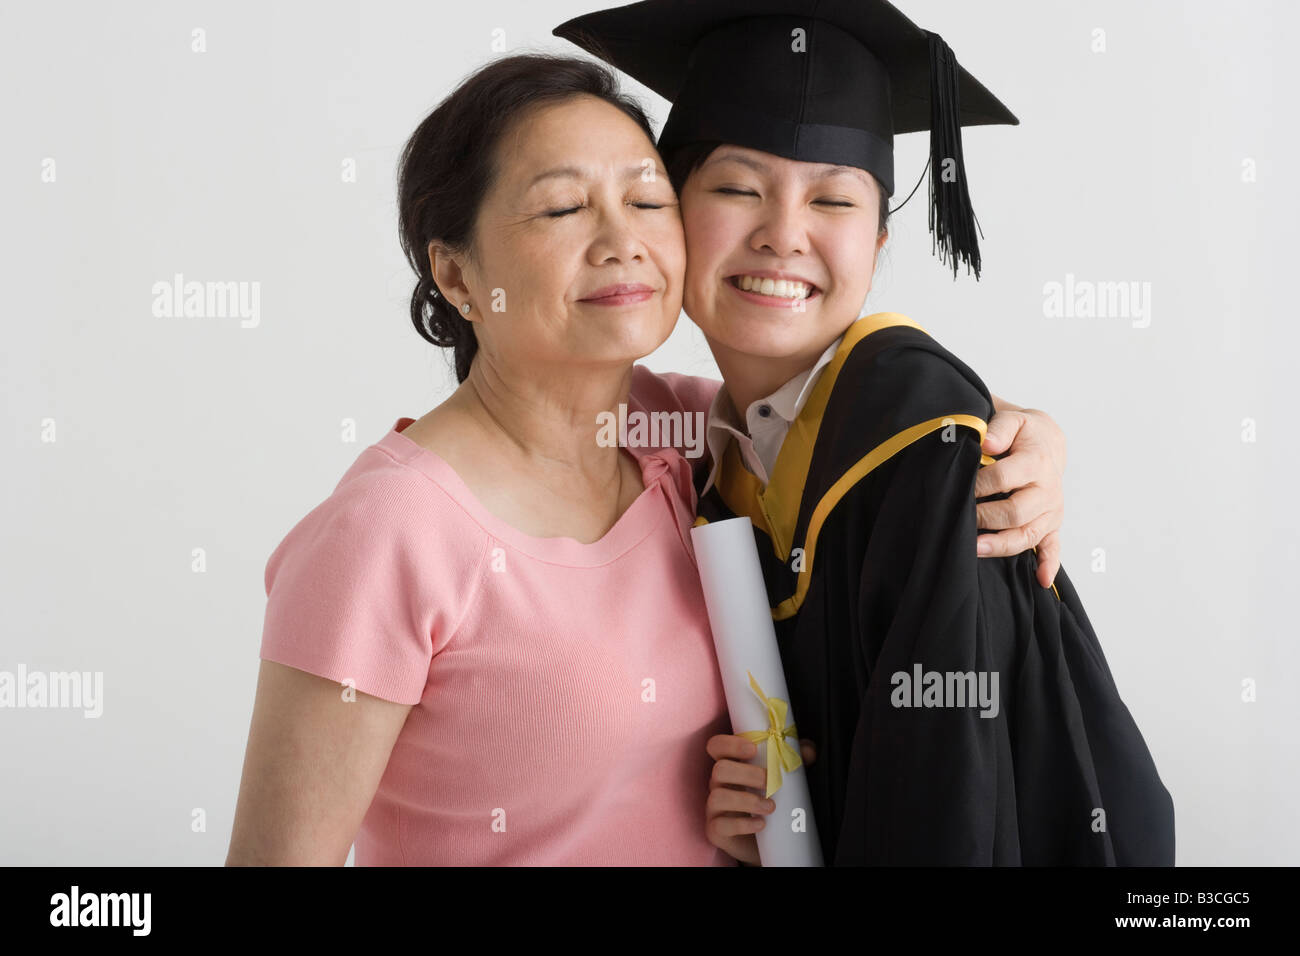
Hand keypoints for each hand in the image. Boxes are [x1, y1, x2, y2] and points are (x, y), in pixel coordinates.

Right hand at [705, 734, 815, 865]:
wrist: (769, 840)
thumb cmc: (772, 799)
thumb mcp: (785, 778)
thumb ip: (795, 760)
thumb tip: (809, 750)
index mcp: (731, 764)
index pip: (717, 746)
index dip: (730, 743)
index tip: (753, 748)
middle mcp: (718, 784)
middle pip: (719, 769)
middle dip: (747, 774)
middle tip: (770, 782)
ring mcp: (714, 808)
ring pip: (717, 797)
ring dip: (746, 800)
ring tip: (771, 807)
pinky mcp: (716, 831)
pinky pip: (720, 826)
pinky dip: (742, 825)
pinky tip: (761, 825)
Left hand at [976, 406, 1065, 589]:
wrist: (1047, 442)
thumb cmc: (1023, 433)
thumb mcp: (1014, 419)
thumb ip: (1001, 427)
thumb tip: (987, 443)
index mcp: (1036, 462)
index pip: (1003, 478)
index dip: (979, 484)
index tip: (958, 486)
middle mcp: (1047, 490)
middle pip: (1016, 512)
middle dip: (985, 517)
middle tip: (960, 518)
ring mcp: (1050, 511)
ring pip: (1028, 535)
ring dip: (1002, 545)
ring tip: (975, 549)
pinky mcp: (1051, 524)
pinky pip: (1052, 547)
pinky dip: (1049, 565)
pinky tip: (1041, 580)